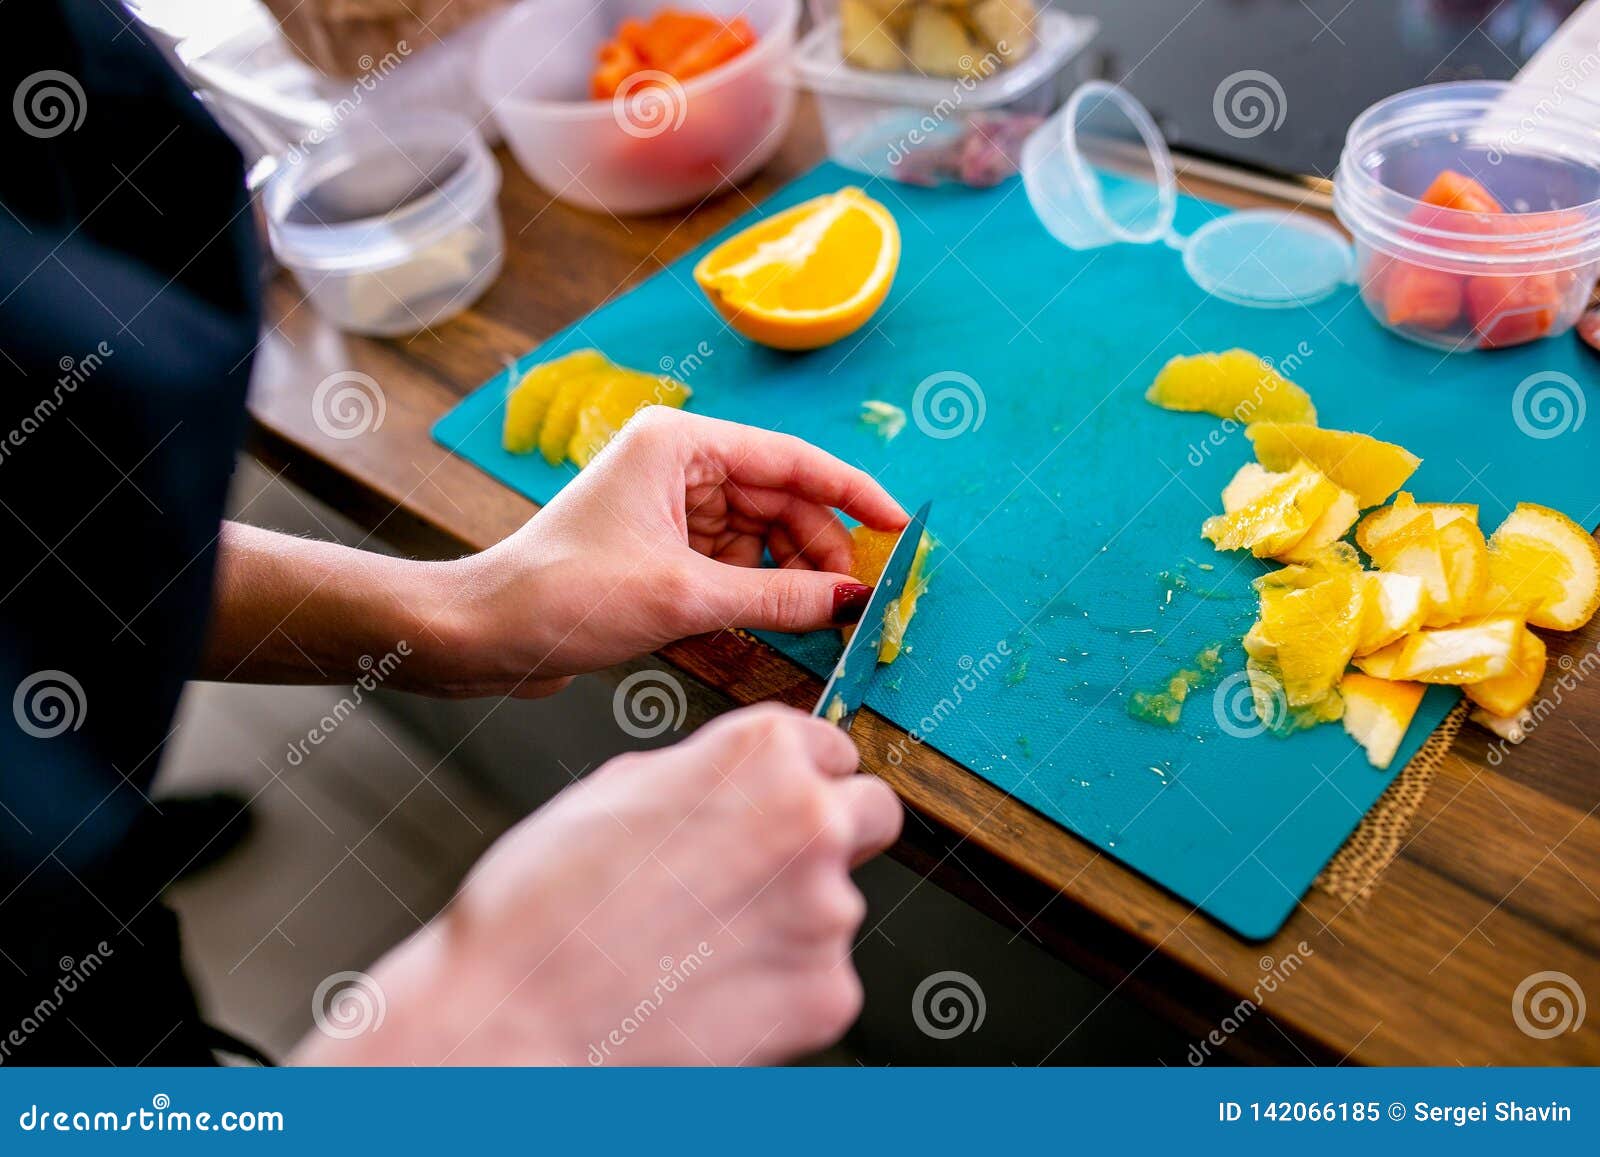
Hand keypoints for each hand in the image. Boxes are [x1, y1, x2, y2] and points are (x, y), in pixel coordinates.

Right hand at [293, 704, 902, 1064]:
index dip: (802, 778)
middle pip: (872, 813)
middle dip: (835, 835)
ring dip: (792, 921)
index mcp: (762, 752)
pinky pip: (821, 979)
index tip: (778, 803)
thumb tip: (737, 782)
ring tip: (697, 948)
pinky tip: (708, 995)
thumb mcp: (617, 789)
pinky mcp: (829, 994)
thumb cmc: (540, 903)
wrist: (513, 1020)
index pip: (833, 747)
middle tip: (768, 871)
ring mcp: (828, 912)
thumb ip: (704, 773)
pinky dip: (781, 990)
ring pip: (837, 905)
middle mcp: (812, 819)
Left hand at [431, 408, 906, 696]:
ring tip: (819, 618)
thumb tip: (852, 600)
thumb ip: (779, 597)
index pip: (790, 459)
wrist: (483, 634)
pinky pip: (731, 564)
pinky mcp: (660, 550)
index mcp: (679, 443)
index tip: (898, 525)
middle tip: (856, 599)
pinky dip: (757, 592)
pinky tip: (775, 622)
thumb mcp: (684, 596)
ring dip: (789, 576)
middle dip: (819, 549)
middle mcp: (677, 465)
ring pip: (759, 537)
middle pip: (779, 501)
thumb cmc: (564, 596)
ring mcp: (668, 508)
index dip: (851, 493)